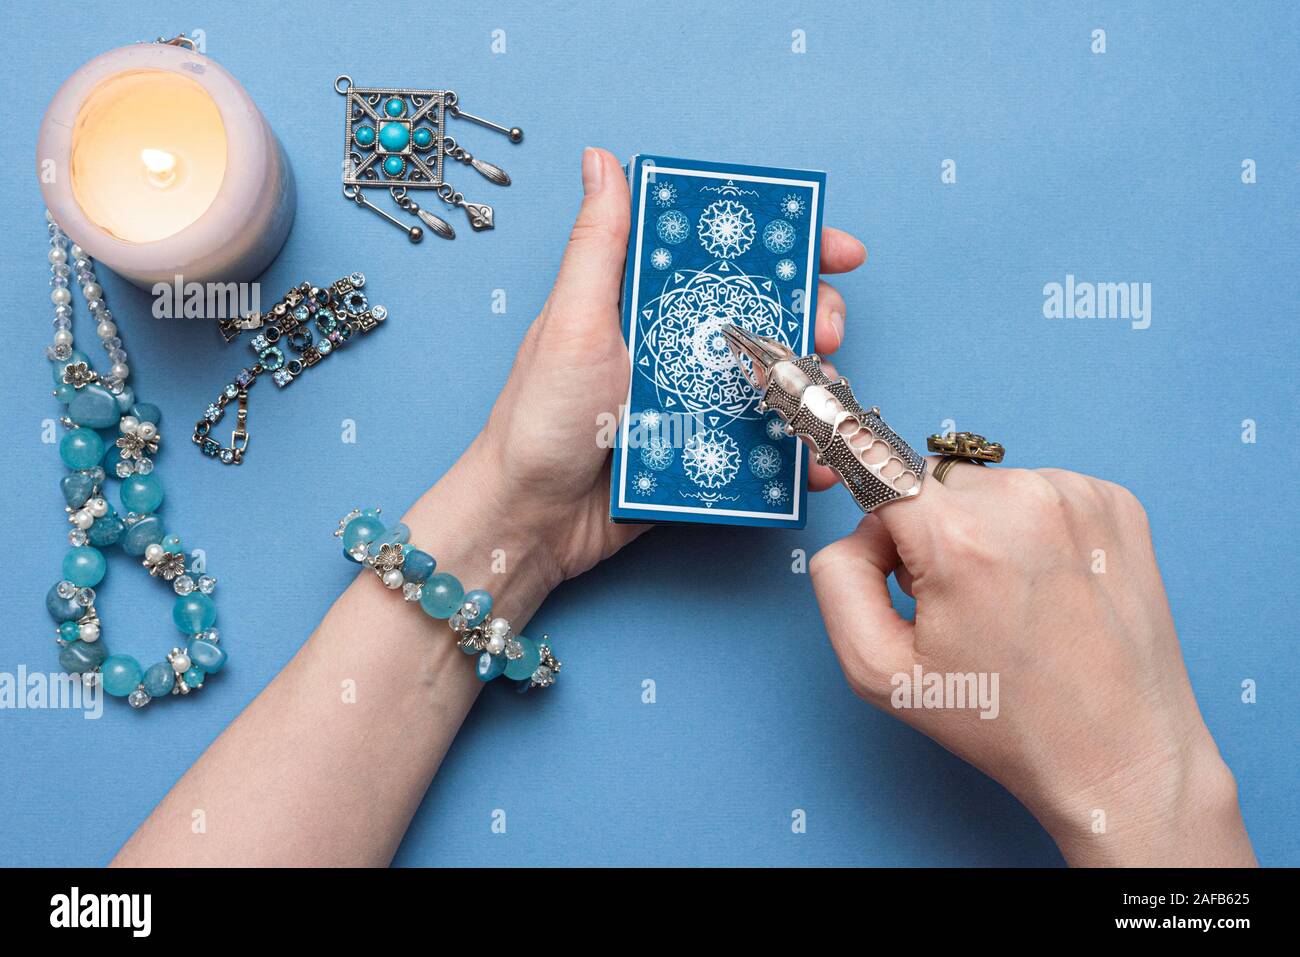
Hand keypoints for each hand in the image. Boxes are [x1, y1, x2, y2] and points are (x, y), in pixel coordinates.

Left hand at [467, 147, 866, 586]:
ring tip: (822, 401)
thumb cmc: (538, 419)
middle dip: (813, 318)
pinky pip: (761, 446)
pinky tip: (811, 463)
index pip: (726, 257)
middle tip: (825, 338)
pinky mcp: (702, 454)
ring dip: (811, 387)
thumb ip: (600, 246)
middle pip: (766, 314)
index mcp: (646, 302)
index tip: (836, 250)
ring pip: (774, 381)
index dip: (787, 246)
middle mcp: (676, 345)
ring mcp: (693, 401)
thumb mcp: (571, 320)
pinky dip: (793, 453)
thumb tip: (601, 160)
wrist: (530, 521)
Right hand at [810, 462, 1256, 865]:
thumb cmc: (1003, 719)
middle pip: (935, 481)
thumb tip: (858, 531)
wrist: (1118, 751)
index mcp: (960, 538)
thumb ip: (839, 579)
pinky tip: (1049, 587)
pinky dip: (1032, 530)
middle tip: (959, 603)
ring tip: (1012, 600)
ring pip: (989, 486)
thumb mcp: (877, 671)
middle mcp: (1024, 500)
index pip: (882, 473)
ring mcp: (1079, 496)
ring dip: (984, 529)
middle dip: (931, 531)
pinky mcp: (1116, 502)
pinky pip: (1041, 492)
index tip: (899, 564)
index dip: (882, 529)